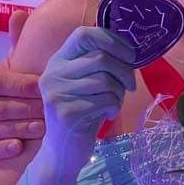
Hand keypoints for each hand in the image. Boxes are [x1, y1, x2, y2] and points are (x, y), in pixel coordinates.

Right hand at [0, 11, 43, 159]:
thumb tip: (19, 13)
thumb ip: (21, 44)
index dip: (22, 85)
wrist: (23, 126)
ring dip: (20, 128)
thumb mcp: (25, 68)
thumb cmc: (26, 93)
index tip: (46, 87)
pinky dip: (3, 148)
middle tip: (49, 112)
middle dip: (26, 110)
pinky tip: (19, 146)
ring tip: (42, 128)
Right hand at [26, 27, 136, 184]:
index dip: (112, 40)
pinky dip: (114, 106)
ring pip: (105, 80)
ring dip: (120, 91)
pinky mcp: (66, 112)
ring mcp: (57, 93)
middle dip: (125, 71)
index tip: (129, 55)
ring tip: (115, 101)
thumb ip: (99, 64)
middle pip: (101, 58)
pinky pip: (105, 100)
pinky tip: (109, 113)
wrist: (62, 150)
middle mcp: (53, 73)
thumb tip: (130, 50)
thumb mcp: (86, 83)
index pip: (84, 34)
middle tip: (130, 86)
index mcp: (58, 60)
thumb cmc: (81, 111)